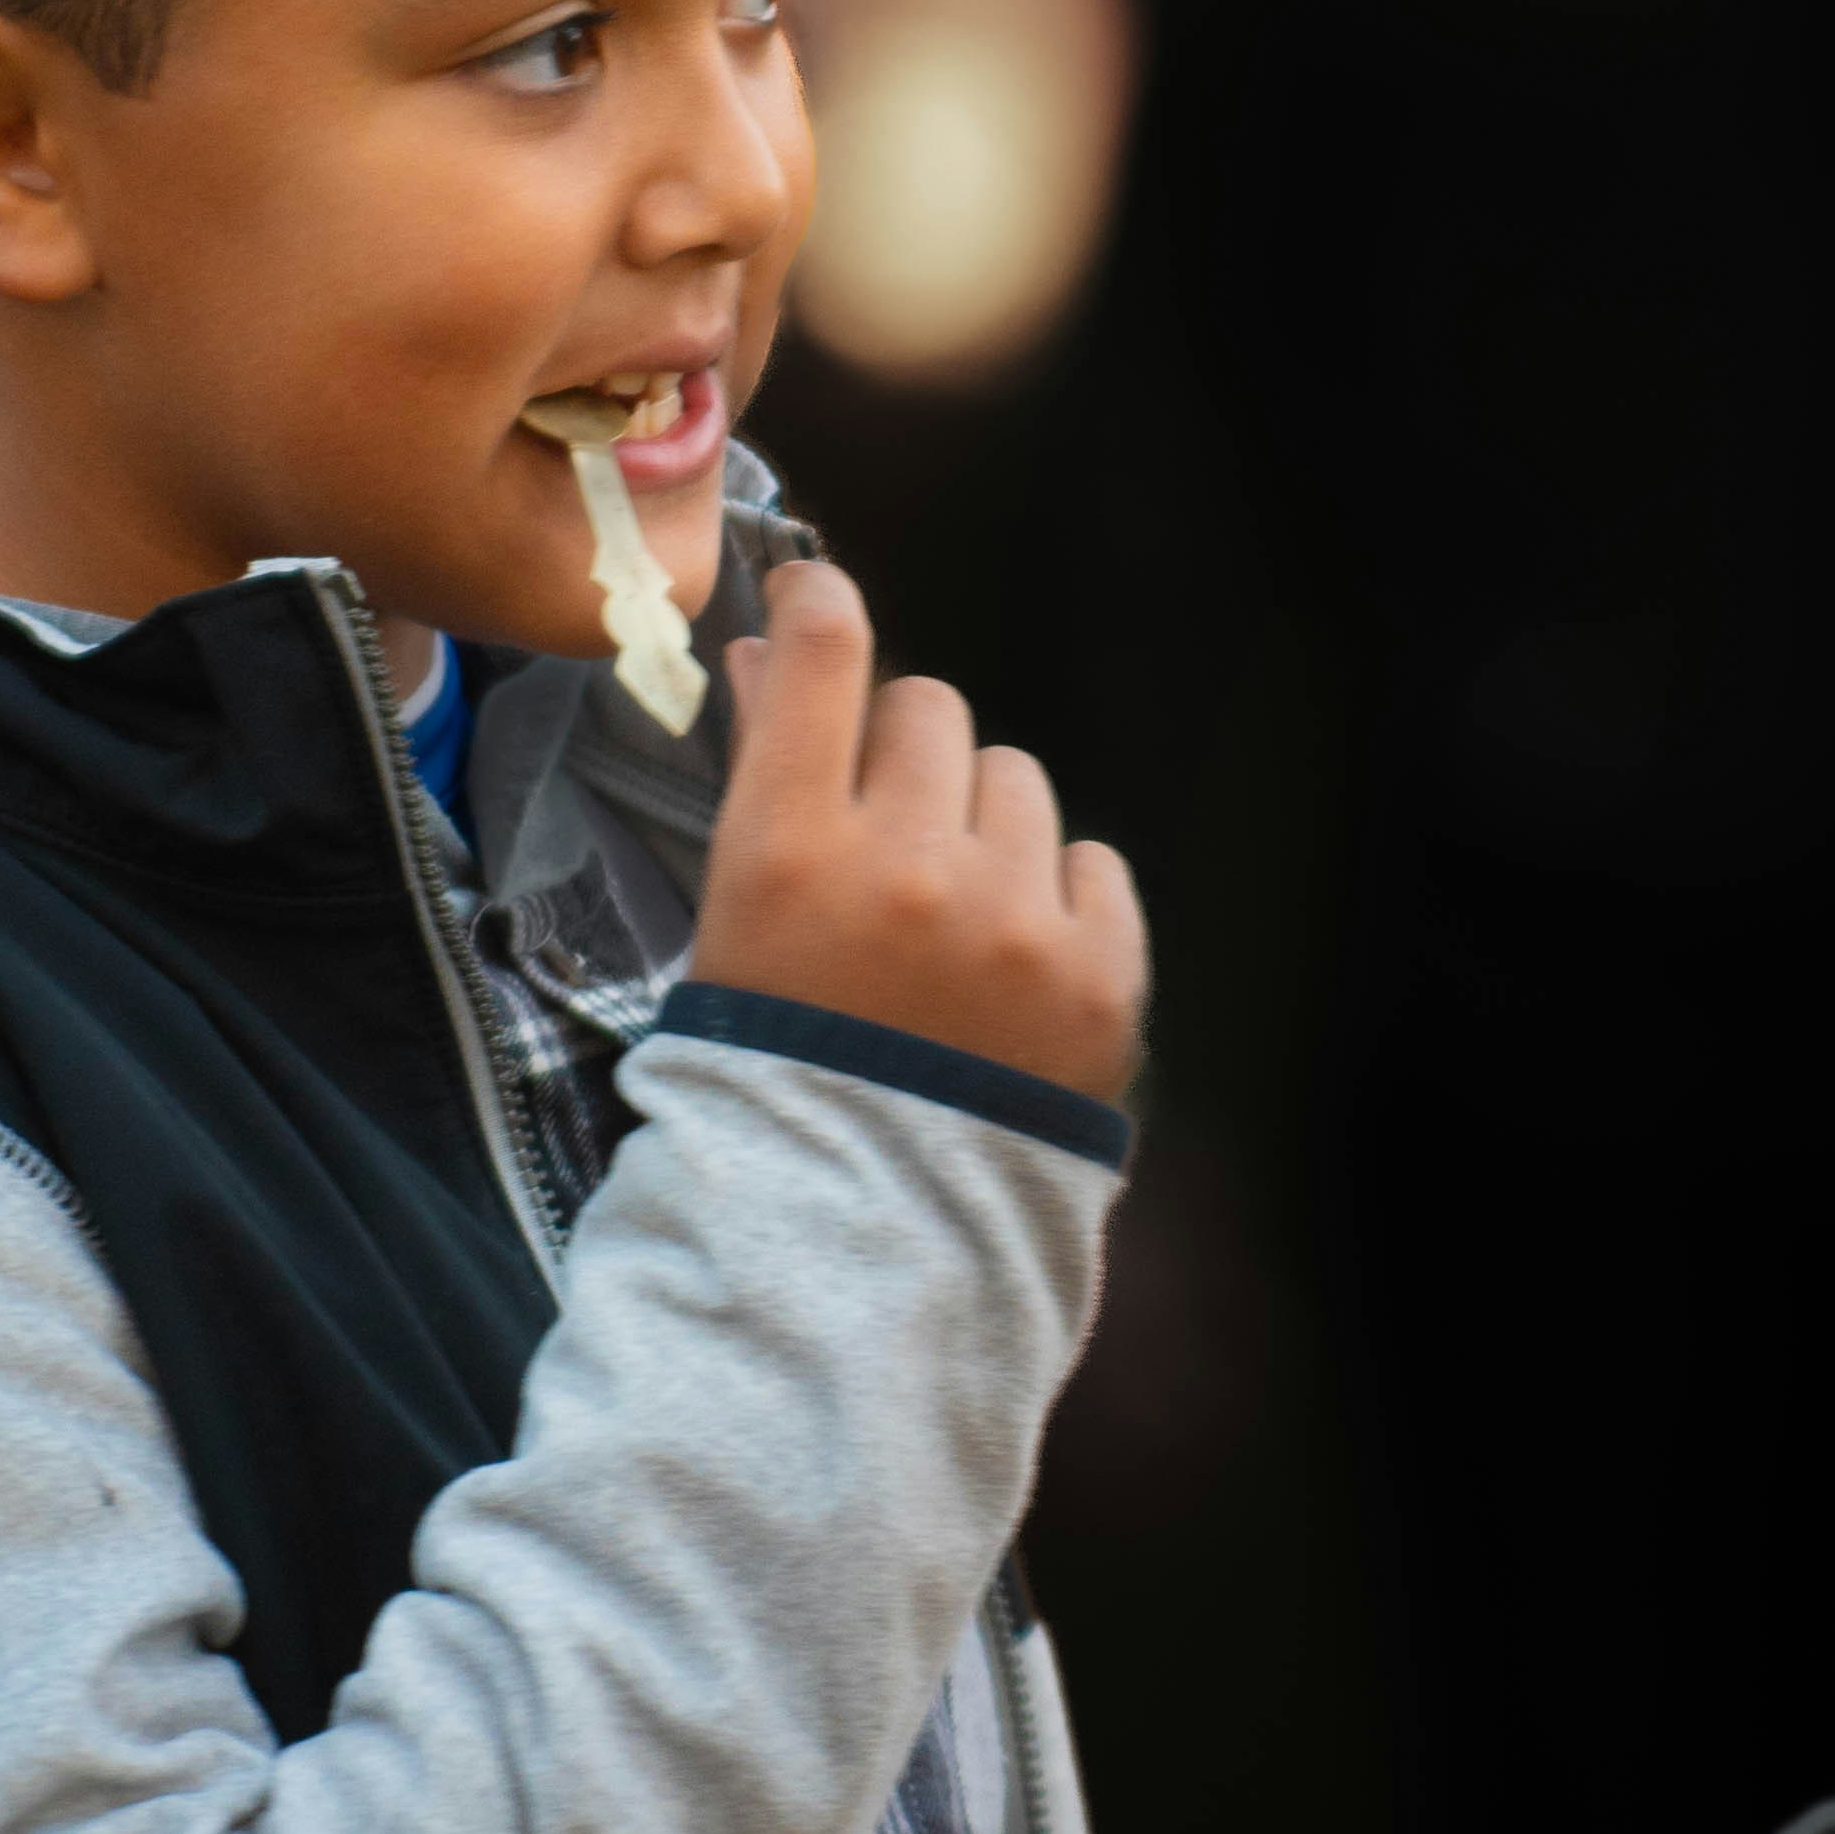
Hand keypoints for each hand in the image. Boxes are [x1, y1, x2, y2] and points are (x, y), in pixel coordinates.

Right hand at [692, 563, 1146, 1102]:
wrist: (865, 1233)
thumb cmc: (775, 1068)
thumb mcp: (732, 922)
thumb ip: (761, 779)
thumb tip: (768, 647)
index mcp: (791, 858)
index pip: (826, 660)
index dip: (821, 605)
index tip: (818, 600)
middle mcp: (910, 872)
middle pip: (927, 711)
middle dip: (902, 756)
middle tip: (884, 835)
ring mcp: (1015, 924)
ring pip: (1015, 779)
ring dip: (981, 825)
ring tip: (952, 919)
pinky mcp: (1102, 977)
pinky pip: (1093, 864)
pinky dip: (1053, 898)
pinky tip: (1012, 964)